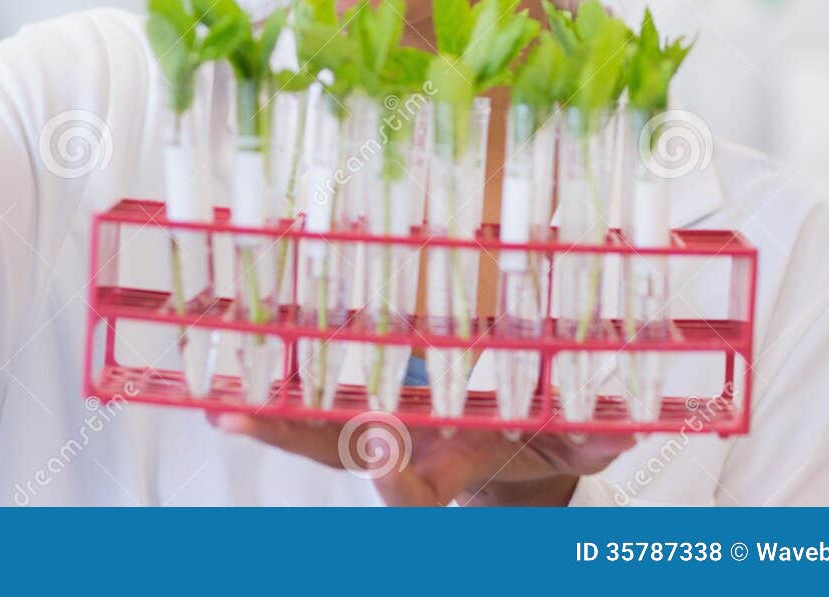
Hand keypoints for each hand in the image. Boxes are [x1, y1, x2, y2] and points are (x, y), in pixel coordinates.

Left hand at [210, 411, 635, 505]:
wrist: (508, 437)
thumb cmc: (532, 439)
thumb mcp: (570, 443)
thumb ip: (590, 439)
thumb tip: (613, 429)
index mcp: (445, 465)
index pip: (411, 483)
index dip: (392, 474)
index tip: (381, 448)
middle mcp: (398, 448)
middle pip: (334, 449)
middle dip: (286, 435)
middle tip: (233, 417)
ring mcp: (373, 425)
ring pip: (310, 423)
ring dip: (263, 410)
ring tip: (215, 395)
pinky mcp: (362, 396)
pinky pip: (311, 387)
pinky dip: (273, 369)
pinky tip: (236, 345)